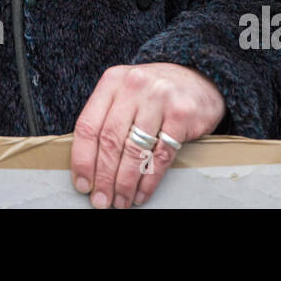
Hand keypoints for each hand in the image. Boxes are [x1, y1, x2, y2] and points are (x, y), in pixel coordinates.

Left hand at [71, 63, 225, 208]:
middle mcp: (134, 85)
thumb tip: (88, 166)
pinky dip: (149, 180)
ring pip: (135, 150)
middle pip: (110, 141)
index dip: (82, 160)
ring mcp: (159, 97)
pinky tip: (142, 194)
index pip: (88, 125)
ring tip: (121, 201)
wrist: (199, 79)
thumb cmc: (154, 94)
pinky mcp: (182, 113)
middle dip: (104, 178)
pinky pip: (161, 155)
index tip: (82, 184)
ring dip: (125, 183)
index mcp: (112, 81)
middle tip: (101, 201)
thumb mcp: (125, 93)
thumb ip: (106, 119)